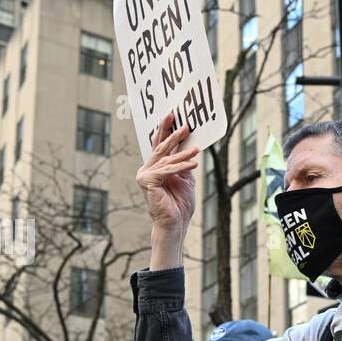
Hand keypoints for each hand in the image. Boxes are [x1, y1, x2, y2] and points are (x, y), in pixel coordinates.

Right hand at [137, 114, 199, 259]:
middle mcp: (147, 169)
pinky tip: (194, 163)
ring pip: (166, 159)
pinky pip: (167, 170)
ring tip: (196, 150)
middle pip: (161, 148)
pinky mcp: (147, 181)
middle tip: (184, 124)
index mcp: (155, 168)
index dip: (166, 131)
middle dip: (173, 135)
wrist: (175, 224)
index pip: (160, 146)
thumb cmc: (180, 205)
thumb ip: (184, 164)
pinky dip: (181, 166)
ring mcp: (145, 175)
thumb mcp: (186, 179)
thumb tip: (190, 148)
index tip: (173, 116)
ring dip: (183, 154)